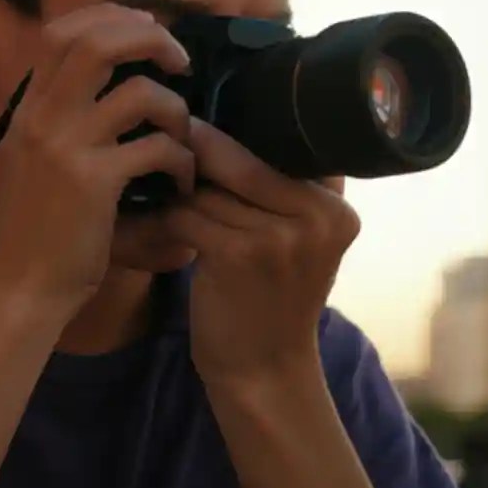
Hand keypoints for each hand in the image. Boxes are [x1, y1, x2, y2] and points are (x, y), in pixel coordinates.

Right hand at [0, 4, 194, 312]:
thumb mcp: (40, 159)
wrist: (22, 286)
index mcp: (31, 107)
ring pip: (141, 92)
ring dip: (177, 112)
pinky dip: (181, 162)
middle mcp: (43, 117)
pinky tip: (180, 184)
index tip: (148, 31)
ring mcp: (66, 146)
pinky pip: (157, 148)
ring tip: (183, 142)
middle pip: (99, 40)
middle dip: (151, 38)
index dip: (112, 18)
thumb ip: (67, 119)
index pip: (64, 30)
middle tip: (180, 62)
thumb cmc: (41, 228)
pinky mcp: (94, 182)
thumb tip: (117, 84)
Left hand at [164, 118, 360, 385]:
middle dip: (199, 151)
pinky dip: (164, 215)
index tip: (205, 125)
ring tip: (152, 178)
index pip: (283, 145)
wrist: (263, 372)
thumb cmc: (271, 299)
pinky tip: (150, 217)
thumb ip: (288, 188)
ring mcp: (279, 239)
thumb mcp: (302, 241)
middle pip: (241, 158)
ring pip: (209, 186)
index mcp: (337, 209)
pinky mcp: (237, 257)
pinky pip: (189, 214)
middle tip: (166, 139)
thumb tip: (242, 115)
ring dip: (177, 186)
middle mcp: (318, 219)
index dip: (241, 131)